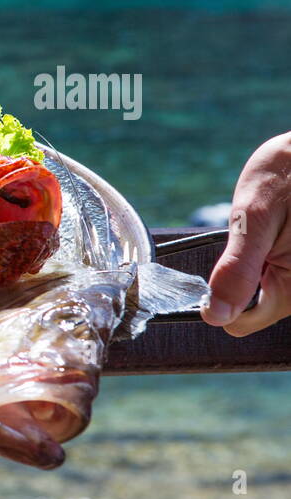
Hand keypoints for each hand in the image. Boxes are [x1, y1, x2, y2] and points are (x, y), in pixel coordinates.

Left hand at [202, 132, 290, 335]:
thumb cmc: (288, 175)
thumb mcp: (253, 219)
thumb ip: (236, 270)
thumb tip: (216, 316)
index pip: (242, 323)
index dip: (221, 300)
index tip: (217, 271)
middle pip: (258, 308)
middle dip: (247, 277)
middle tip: (256, 238)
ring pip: (270, 289)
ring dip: (261, 265)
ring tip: (274, 229)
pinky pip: (282, 272)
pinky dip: (273, 257)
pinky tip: (282, 229)